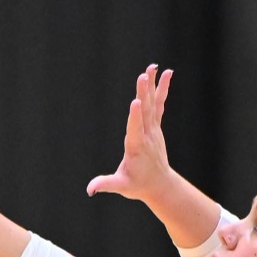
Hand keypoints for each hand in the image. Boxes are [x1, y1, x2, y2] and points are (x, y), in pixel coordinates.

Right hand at [86, 65, 174, 202]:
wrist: (159, 184)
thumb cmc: (138, 185)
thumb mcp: (122, 186)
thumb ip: (107, 184)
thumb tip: (90, 189)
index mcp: (136, 148)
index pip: (135, 130)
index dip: (135, 116)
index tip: (136, 102)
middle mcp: (147, 135)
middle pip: (145, 111)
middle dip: (144, 93)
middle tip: (144, 75)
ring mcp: (153, 129)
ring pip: (153, 104)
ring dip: (153, 85)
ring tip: (153, 67)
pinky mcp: (155, 126)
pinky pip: (158, 104)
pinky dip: (161, 89)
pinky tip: (165, 74)